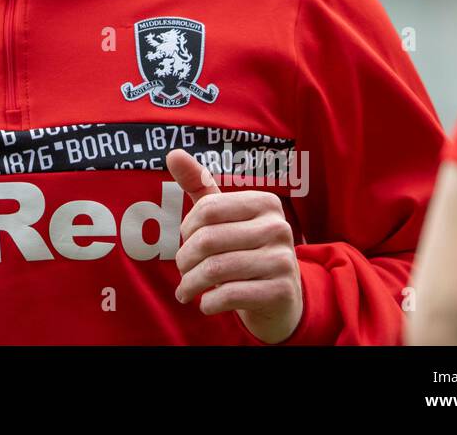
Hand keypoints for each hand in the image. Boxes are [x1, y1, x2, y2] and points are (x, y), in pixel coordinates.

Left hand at [167, 148, 302, 343]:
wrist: (280, 298)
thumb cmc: (244, 249)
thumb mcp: (225, 216)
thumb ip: (200, 184)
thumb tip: (173, 153)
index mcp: (265, 202)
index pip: (207, 209)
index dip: (187, 228)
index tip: (185, 241)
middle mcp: (279, 227)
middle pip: (208, 240)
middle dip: (185, 259)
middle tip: (182, 270)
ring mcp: (283, 260)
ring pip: (216, 269)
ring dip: (191, 284)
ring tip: (186, 289)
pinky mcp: (281, 291)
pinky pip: (230, 294)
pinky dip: (208, 302)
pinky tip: (206, 303)